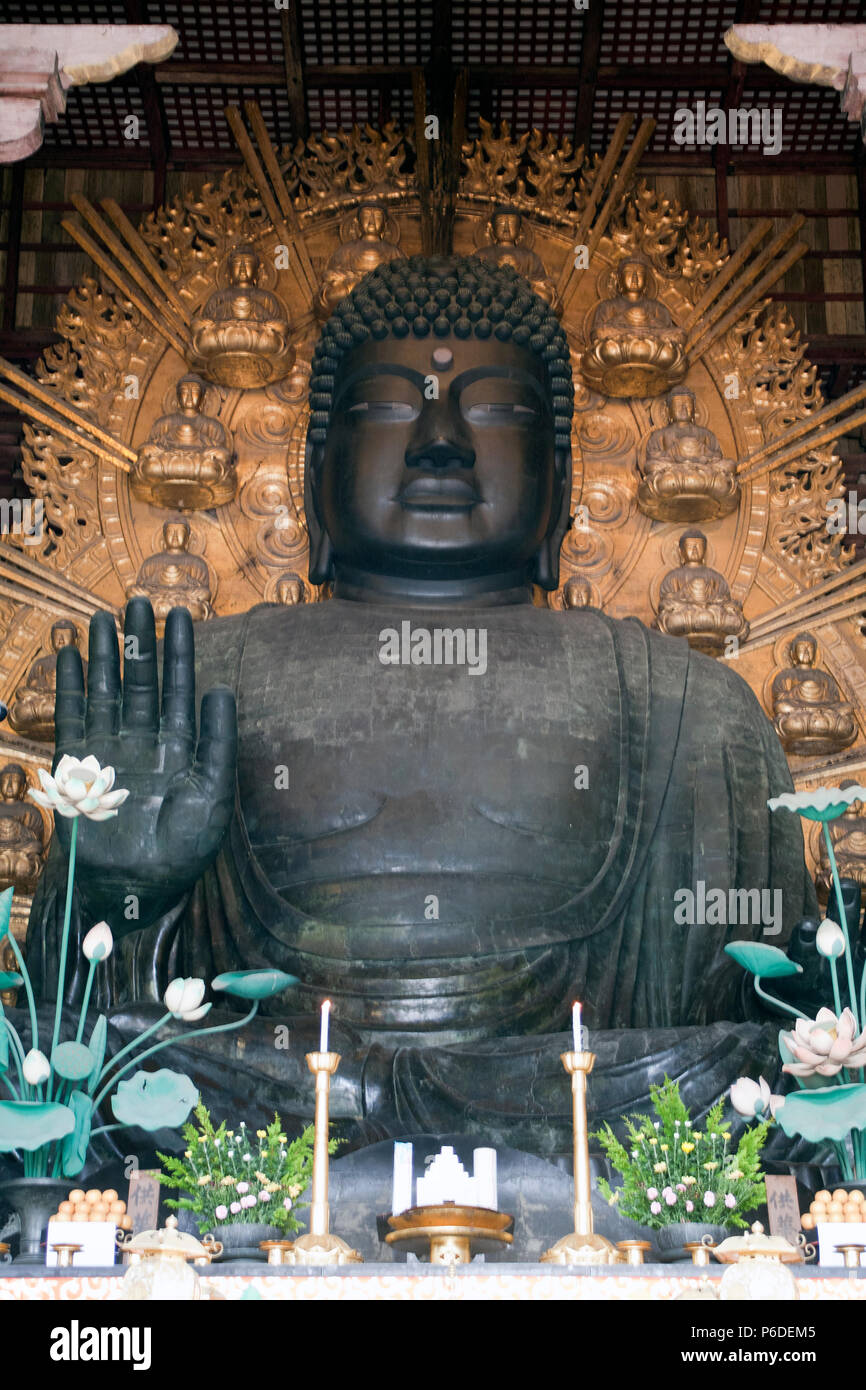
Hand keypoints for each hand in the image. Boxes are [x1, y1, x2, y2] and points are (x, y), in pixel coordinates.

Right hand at [53, 598, 236, 933]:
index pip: (180, 689)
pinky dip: (71, 686)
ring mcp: (110, 751)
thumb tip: (219, 689)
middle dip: (139, 642)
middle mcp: (144, 742)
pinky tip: (70, 654)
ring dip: (104, 655)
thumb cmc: (182, 849)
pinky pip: (73, 717)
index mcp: (180, 748)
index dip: (179, 653)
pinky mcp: (78, 765)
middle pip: (140, 681)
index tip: (181, 613)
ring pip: (106, 691)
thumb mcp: (213, 794)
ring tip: (102, 616)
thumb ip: (217, 742)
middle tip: (138, 600)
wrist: (135, 887)